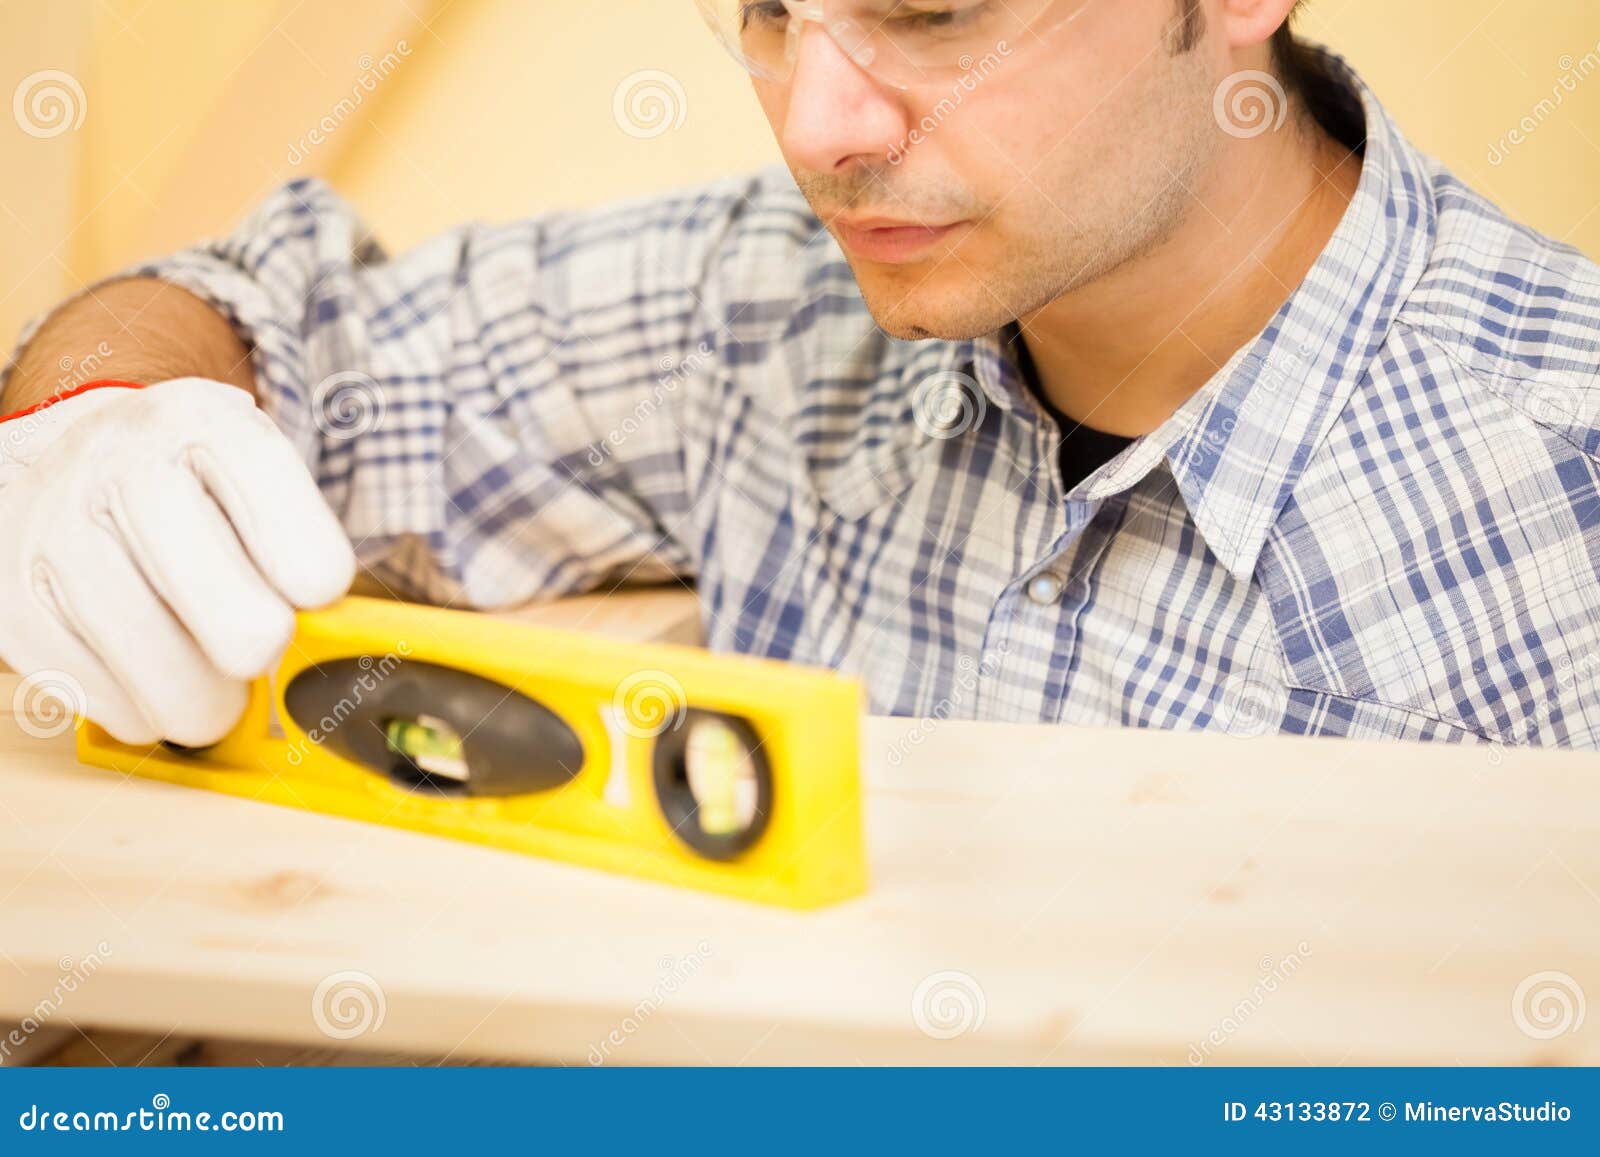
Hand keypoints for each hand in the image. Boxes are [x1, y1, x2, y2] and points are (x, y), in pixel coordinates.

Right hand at [0, 377, 355, 745]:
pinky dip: (143, 704)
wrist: (68, 455)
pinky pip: (112, 706)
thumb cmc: (193, 481)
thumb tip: (335, 652)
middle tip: (252, 632)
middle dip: (263, 648)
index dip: (320, 588)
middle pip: (248, 632)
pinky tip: (141, 659)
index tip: (312, 588)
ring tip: (200, 654)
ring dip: (208, 695)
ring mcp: (52, 533)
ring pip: (178, 684)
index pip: (306, 551)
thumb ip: (305, 549)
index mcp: (205, 422)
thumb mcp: (261, 474)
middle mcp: (119, 466)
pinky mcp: (8, 601)